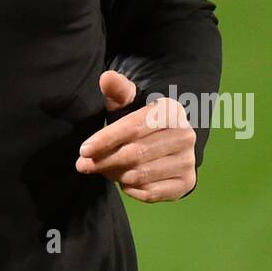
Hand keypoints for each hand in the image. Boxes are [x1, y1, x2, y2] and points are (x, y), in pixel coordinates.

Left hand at [75, 69, 195, 201]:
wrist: (167, 141)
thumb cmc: (140, 120)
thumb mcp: (129, 102)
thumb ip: (118, 91)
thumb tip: (106, 78)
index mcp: (171, 110)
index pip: (133, 127)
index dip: (106, 139)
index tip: (83, 150)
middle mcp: (185, 135)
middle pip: (136, 153)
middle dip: (105, 160)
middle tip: (83, 165)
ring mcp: (188, 161)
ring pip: (140, 175)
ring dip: (115, 175)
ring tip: (102, 170)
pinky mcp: (187, 183)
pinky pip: (150, 193)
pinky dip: (131, 190)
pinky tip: (123, 181)